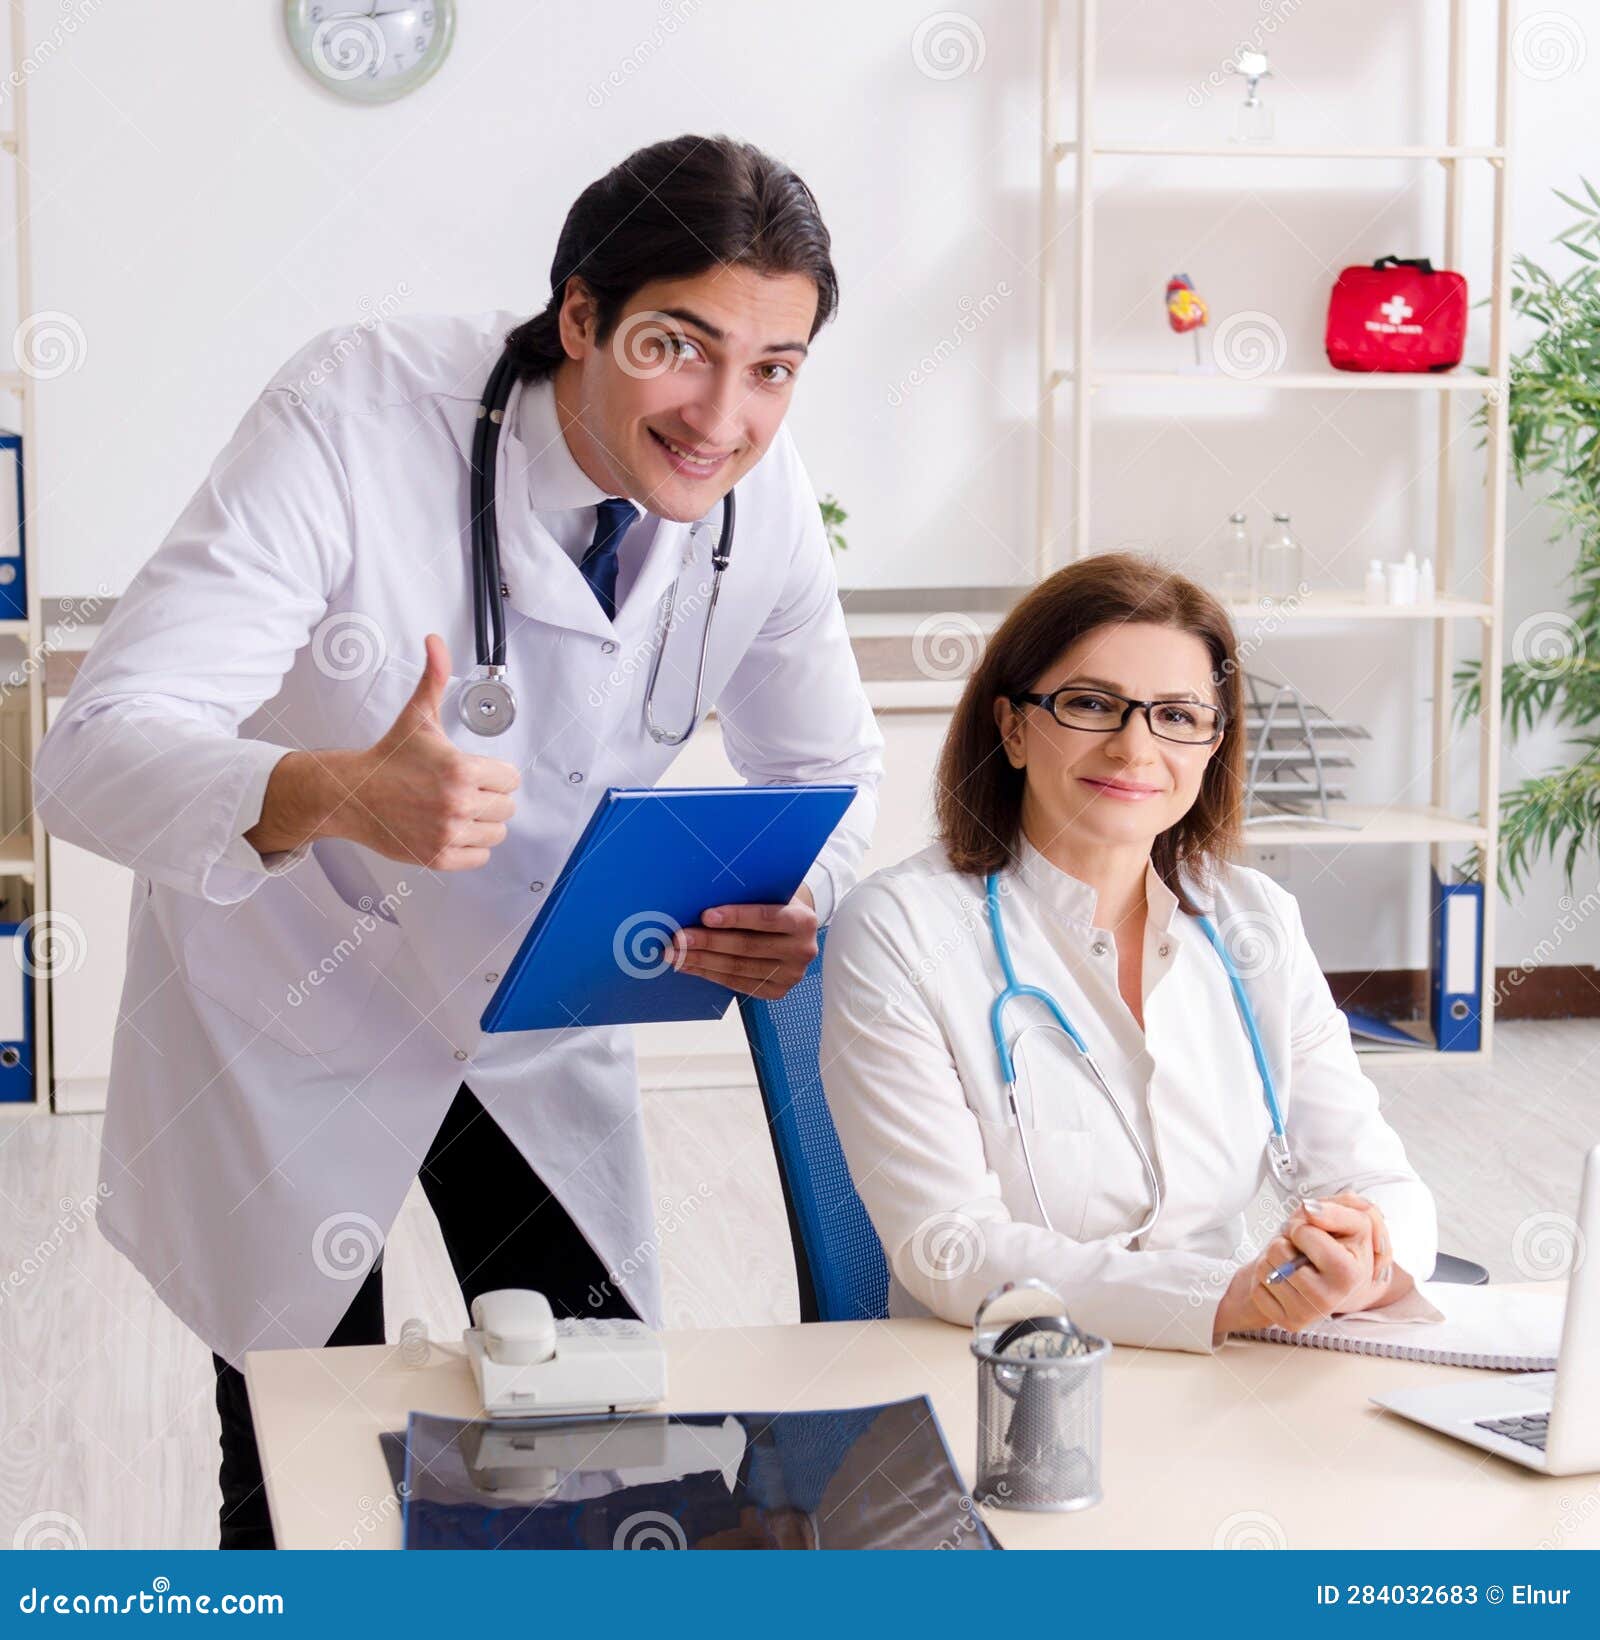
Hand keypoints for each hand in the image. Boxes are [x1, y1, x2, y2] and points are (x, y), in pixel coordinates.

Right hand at [336, 634, 519, 869]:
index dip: (494, 773)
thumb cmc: (388, 758)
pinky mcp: (439, 857)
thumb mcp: (418, 716)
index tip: (474, 771)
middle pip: (507, 807)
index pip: (511, 779)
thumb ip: (435, 677)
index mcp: (460, 769)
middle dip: (489, 797)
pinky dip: (469, 847)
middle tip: (462, 789)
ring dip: (482, 823)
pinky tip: (450, 829)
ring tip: (456, 809)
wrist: (351, 795)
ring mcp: (448, 833)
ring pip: (496, 833)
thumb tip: (435, 642)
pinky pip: (479, 857)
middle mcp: (457, 804)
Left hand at [669, 885, 818, 999]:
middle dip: (708, 942)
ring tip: (676, 953)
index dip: (735, 917)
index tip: (705, 915)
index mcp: (803, 921)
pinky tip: (690, 965)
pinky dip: (709, 974)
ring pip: (738, 968)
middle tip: (679, 937)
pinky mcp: (777, 991)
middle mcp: (802, 950)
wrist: (796, 931)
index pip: (767, 918)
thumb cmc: (776, 906)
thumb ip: (749, 895)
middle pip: (747, 946)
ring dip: (702, 961)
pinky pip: (737, 984)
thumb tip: (703, 895)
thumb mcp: (772, 895)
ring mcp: (791, 975)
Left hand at [1214, 1196, 1381, 1340]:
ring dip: (1273, 1260)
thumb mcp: (1346, 1221)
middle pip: (1278, 1250)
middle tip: (1300, 1251)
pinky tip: (1285, 1283)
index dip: (1301, 1226)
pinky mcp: (1290, 1323)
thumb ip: (1335, 1209)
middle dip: (1284, 1242)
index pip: (1303, 1232)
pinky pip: (1258, 1291)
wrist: (1324, 1277)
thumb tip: (1310, 1210)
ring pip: (1265, 1269)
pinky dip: (1265, 1281)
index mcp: (1351, 1274)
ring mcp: (1309, 1314)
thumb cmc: (1334, 1245)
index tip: (1312, 1235)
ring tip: (1293, 1266)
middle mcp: (1331, 1300)